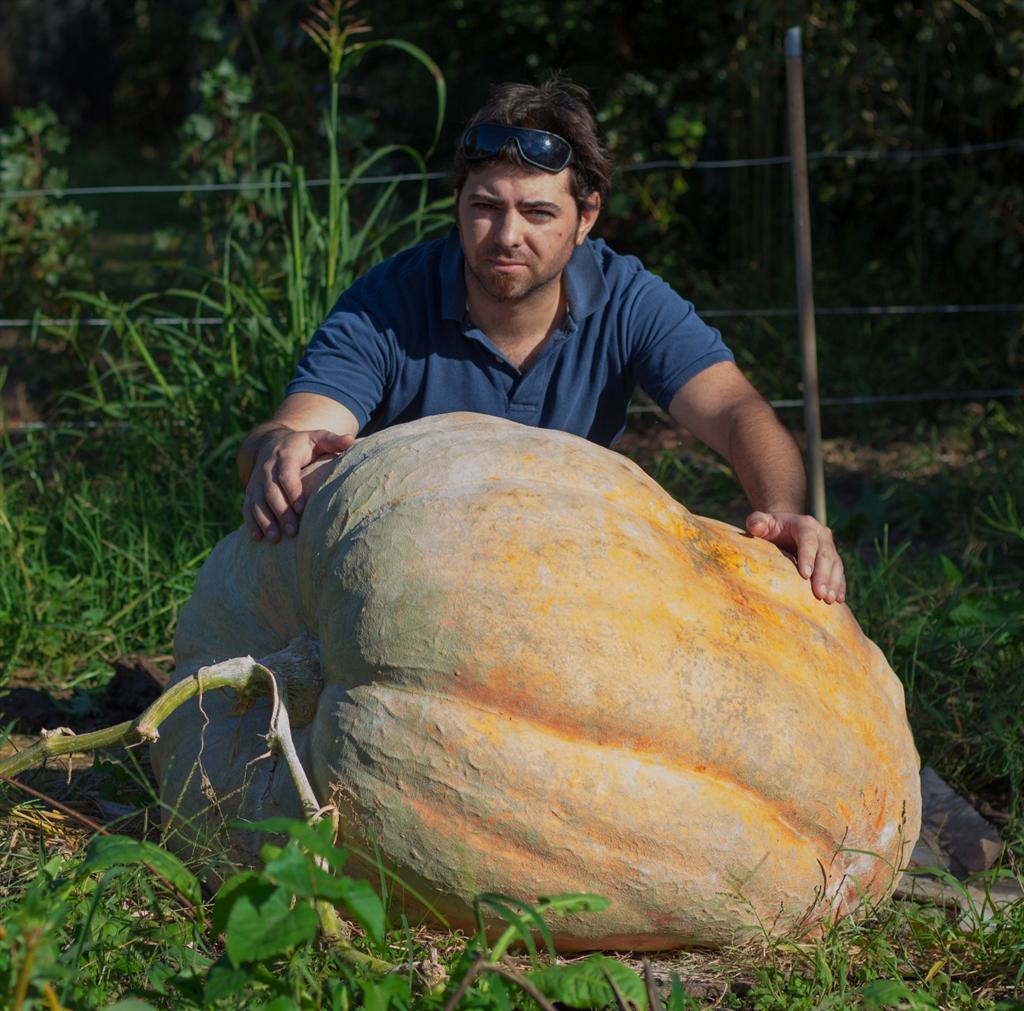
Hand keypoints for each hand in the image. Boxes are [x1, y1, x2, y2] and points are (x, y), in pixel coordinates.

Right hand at [244, 428, 354, 542]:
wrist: (272, 442)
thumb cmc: (303, 444)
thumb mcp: (317, 438)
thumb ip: (333, 440)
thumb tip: (351, 440)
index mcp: (285, 455)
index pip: (286, 474)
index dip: (292, 491)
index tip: (302, 509)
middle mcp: (267, 467)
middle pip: (270, 491)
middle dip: (281, 512)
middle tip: (293, 531)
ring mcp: (256, 479)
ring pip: (256, 501)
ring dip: (265, 520)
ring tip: (276, 539)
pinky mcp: (250, 490)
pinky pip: (247, 506)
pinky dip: (251, 522)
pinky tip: (258, 538)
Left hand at [745, 511, 845, 603]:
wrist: (784, 529)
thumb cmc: (769, 528)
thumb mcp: (761, 522)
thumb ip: (756, 522)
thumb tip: (756, 527)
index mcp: (804, 524)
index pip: (808, 540)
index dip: (807, 556)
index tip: (804, 575)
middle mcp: (821, 534)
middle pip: (825, 555)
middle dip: (823, 575)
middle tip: (819, 594)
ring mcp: (829, 547)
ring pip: (835, 564)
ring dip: (833, 583)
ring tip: (828, 600)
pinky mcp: (832, 559)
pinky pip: (839, 572)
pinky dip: (840, 585)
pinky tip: (838, 599)